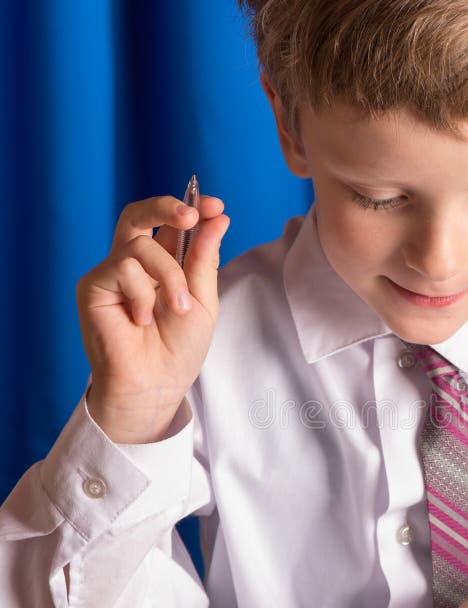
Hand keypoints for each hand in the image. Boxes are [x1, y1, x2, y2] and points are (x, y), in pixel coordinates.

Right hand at [76, 194, 229, 442]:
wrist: (157, 385)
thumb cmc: (178, 350)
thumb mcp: (203, 301)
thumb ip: (205, 260)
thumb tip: (218, 218)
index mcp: (163, 265)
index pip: (171, 226)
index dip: (192, 210)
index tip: (215, 207)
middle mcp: (134, 265)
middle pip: (139, 215)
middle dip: (167, 207)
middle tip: (191, 215)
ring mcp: (111, 274)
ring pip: (140, 246)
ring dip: (169, 276)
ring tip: (177, 309)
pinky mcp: (93, 286)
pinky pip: (123, 268)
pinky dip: (143, 294)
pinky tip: (142, 320)